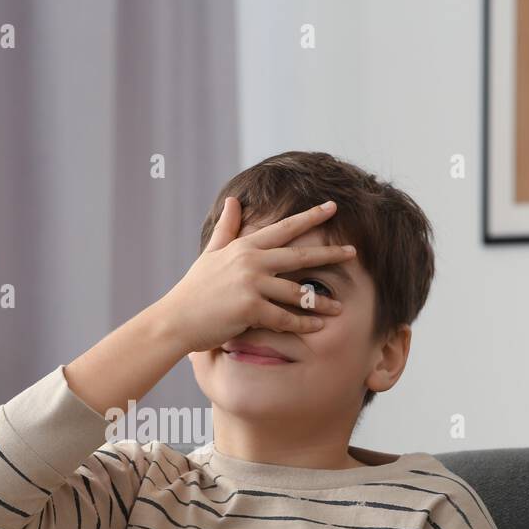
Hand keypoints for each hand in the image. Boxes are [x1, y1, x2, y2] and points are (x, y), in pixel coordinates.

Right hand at [153, 197, 354, 354]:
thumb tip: (233, 200)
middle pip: (299, 255)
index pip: (284, 228)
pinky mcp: (250, 309)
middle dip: (329, 254)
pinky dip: (303, 324)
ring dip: (320, 301)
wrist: (176, 319)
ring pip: (296, 292)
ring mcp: (251, 284)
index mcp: (244, 247)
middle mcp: (250, 261)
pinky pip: (285, 318)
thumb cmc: (193, 289)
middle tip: (352, 252)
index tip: (332, 208)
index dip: (310, 217)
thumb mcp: (211, 254)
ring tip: (339, 307)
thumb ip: (226, 228)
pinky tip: (318, 328)